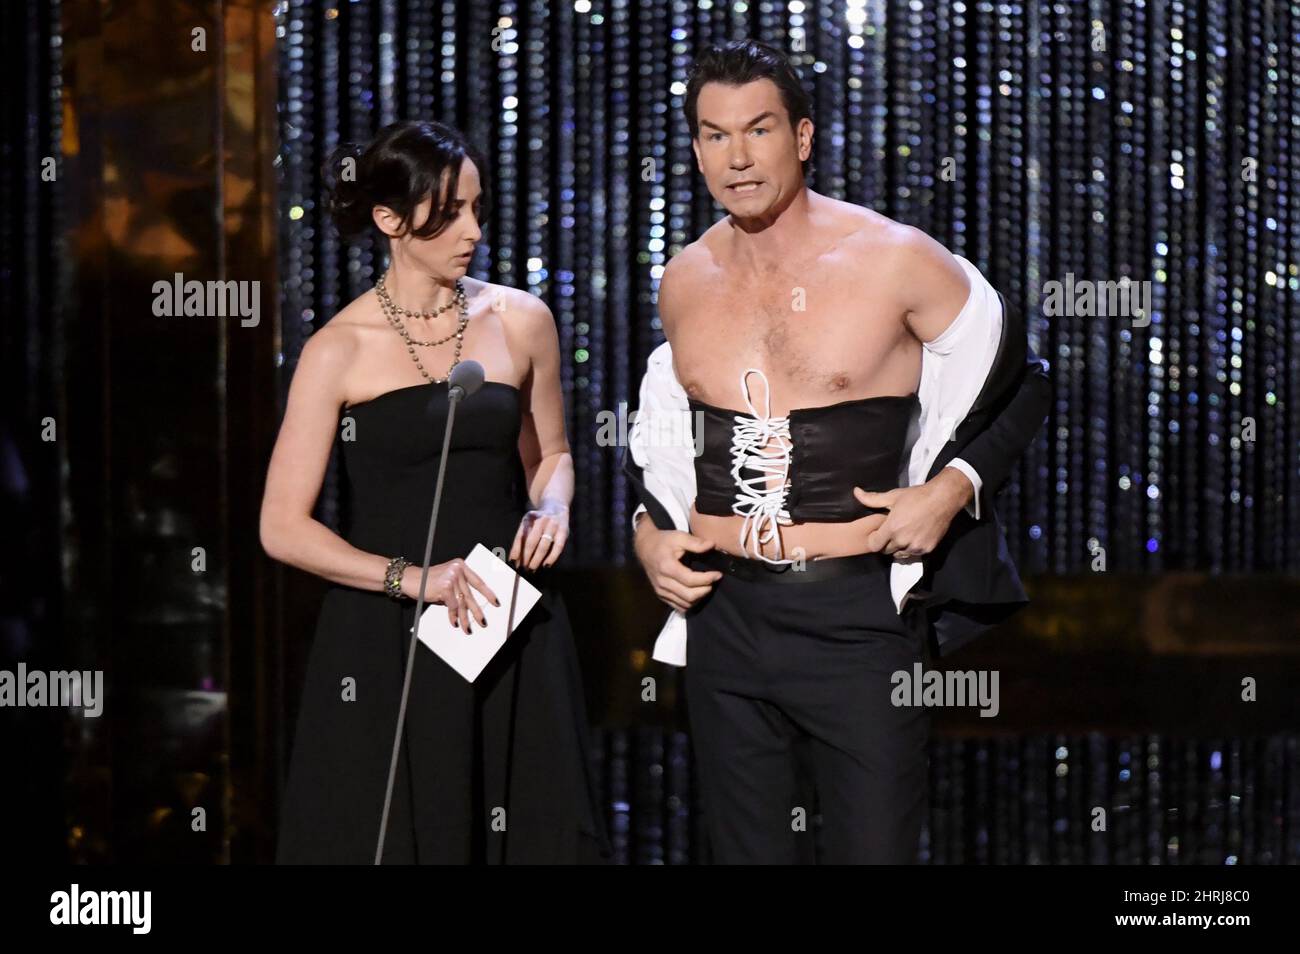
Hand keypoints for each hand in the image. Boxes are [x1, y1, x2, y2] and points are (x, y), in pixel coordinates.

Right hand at [403, 559, 499, 631]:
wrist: (411, 579)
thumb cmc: (428, 582)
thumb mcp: (447, 581)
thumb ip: (459, 588)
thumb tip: (471, 606)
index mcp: (461, 566)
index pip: (478, 581)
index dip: (488, 593)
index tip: (495, 602)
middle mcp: (458, 569)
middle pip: (470, 594)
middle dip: (476, 611)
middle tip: (483, 622)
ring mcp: (452, 577)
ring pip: (461, 602)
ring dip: (464, 617)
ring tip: (468, 628)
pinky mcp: (445, 586)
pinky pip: (452, 605)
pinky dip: (452, 616)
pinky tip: (454, 622)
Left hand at [509, 502, 568, 570]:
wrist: (556, 506)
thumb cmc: (538, 521)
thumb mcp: (527, 525)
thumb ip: (520, 540)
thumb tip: (514, 559)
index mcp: (528, 518)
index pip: (520, 537)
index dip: (516, 551)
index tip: (513, 563)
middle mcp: (540, 520)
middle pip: (531, 542)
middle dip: (526, 557)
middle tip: (523, 569)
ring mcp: (553, 525)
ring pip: (543, 545)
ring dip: (537, 559)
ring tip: (532, 569)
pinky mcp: (563, 531)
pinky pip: (558, 547)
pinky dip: (551, 557)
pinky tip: (546, 565)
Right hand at [633, 519, 722, 612]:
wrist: (645, 548)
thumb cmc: (663, 541)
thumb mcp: (678, 536)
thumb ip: (695, 542)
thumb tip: (712, 545)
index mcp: (667, 567)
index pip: (691, 580)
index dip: (707, 579)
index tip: (718, 574)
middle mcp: (662, 582)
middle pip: (689, 596)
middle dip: (705, 590)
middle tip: (713, 580)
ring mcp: (661, 591)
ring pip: (685, 604)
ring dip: (699, 597)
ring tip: (706, 586)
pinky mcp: (661, 595)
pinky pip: (679, 607)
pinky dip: (690, 603)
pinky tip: (696, 593)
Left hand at [853, 469, 972, 560]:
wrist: (943, 499)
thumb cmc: (916, 496)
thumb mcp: (893, 496)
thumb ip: (872, 499)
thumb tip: (856, 492)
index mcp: (892, 528)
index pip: (874, 546)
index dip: (874, 540)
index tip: (877, 533)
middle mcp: (903, 539)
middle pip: (886, 551)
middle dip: (886, 543)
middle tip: (891, 532)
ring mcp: (916, 546)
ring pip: (900, 554)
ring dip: (899, 547)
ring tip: (903, 534)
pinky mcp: (927, 549)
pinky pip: (913, 554)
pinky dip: (911, 548)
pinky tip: (914, 536)